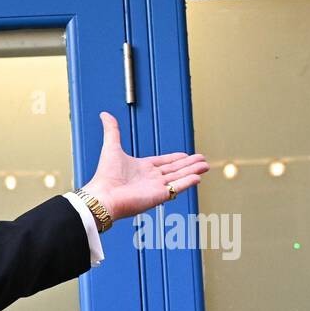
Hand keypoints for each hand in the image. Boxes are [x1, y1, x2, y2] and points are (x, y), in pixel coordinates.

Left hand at [81, 111, 209, 219]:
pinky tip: (198, 177)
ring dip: (192, 170)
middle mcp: (149, 178)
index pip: (163, 162)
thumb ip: (112, 130)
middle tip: (202, 159)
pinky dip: (188, 182)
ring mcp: (155, 188)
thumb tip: (104, 114)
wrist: (104, 196)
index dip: (174, 158)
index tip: (185, 154)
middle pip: (174, 169)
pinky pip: (177, 187)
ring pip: (179, 177)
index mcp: (141, 168)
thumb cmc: (104, 176)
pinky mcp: (159, 196)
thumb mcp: (111, 147)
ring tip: (205, 165)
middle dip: (189, 164)